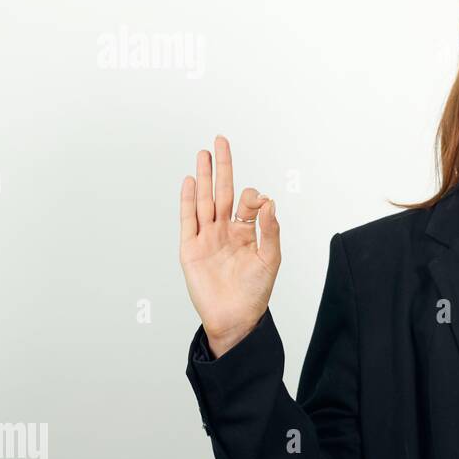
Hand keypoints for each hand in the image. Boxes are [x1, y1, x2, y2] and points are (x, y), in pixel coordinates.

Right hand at [179, 135, 280, 356]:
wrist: (235, 318)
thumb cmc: (255, 291)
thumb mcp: (270, 259)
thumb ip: (270, 229)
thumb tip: (270, 201)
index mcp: (246, 232)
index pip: (248, 202)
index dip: (254, 196)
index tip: (259, 203)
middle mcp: (225, 230)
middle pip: (222, 191)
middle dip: (222, 167)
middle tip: (221, 140)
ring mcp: (206, 237)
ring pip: (204, 200)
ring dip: (203, 177)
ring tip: (203, 153)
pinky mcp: (190, 248)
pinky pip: (188, 220)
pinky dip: (188, 200)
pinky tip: (189, 181)